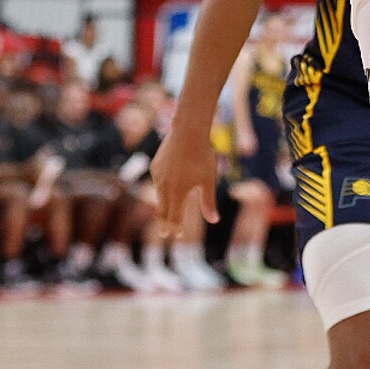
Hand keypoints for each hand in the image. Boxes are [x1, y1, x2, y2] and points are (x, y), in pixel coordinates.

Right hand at [152, 122, 219, 239]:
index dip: (175, 227)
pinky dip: (161, 189)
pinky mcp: (155, 165)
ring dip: (162, 206)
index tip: (177, 235)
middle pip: (163, 209)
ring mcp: (157, 176)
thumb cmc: (202, 156)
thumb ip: (208, 202)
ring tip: (166, 211)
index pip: (174, 217)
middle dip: (165, 223)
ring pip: (158, 195)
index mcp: (177, 193)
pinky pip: (157, 182)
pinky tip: (166, 186)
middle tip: (164, 234)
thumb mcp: (208, 180)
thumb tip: (214, 221)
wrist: (187, 132)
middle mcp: (164, 187)